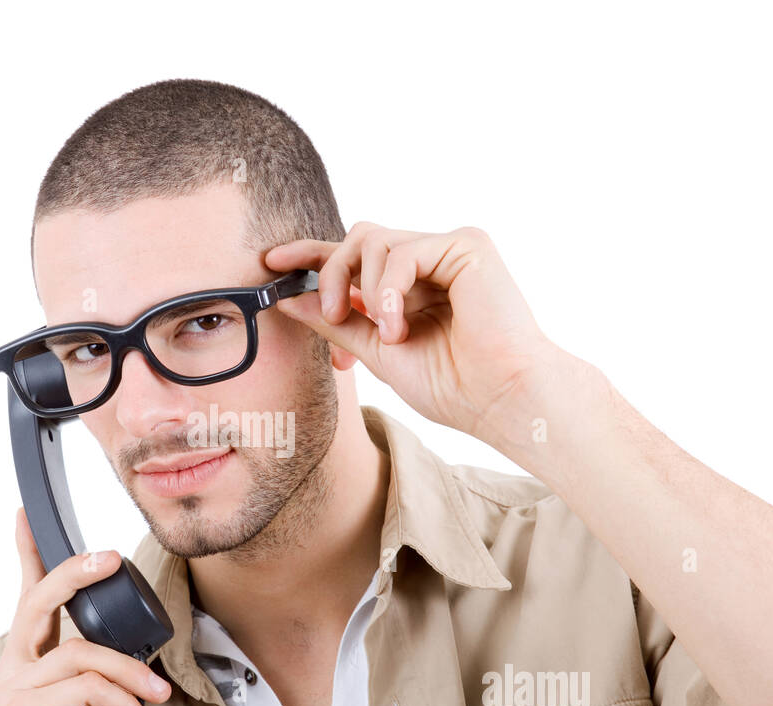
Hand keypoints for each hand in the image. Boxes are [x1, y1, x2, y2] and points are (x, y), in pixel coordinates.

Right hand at [0, 508, 172, 705]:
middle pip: (38, 603)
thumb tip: (127, 632)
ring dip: (130, 671)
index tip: (26, 516)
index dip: (28, 556)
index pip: (26, 601)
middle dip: (76, 574)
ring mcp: (13, 695)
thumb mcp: (102, 701)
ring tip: (156, 695)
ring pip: (81, 651)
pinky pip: (87, 683)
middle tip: (109, 559)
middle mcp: (10, 675)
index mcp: (25, 667)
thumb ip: (99, 663)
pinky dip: (124, 699)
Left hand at [264, 224, 560, 443]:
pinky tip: (402, 325)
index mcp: (410, 286)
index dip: (310, 255)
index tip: (271, 263)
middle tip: (332, 315)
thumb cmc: (453, 386)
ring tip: (388, 334)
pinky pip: (403, 251)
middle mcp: (430, 261)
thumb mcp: (378, 351)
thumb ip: (337, 321)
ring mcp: (449, 250)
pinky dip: (390, 290)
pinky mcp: (467, 246)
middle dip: (330, 272)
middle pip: (357, 238)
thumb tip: (288, 298)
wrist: (501, 401)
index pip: (353, 256)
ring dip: (364, 290)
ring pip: (374, 240)